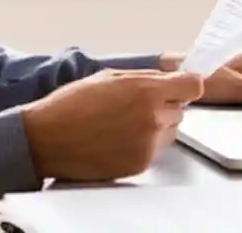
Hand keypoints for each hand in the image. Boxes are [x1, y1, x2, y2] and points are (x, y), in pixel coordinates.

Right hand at [21, 69, 203, 180]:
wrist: (48, 139)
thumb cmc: (73, 104)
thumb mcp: (110, 76)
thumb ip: (146, 77)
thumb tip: (172, 76)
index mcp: (147, 91)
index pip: (193, 86)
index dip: (187, 85)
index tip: (180, 86)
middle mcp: (153, 118)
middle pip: (181, 108)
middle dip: (165, 105)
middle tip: (135, 105)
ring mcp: (148, 144)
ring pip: (170, 130)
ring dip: (156, 125)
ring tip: (124, 123)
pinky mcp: (140, 164)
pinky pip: (155, 150)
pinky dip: (143, 144)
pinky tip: (118, 139)